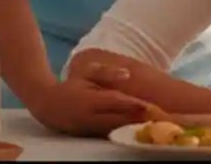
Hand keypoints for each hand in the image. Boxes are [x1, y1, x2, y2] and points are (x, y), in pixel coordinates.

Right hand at [26, 71, 156, 137]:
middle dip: (140, 120)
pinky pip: (113, 134)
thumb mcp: (86, 72)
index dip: (133, 105)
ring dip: (136, 128)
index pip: (115, 103)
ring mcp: (91, 130)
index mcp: (89, 101)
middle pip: (120, 120)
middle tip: (162, 117)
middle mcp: (90, 118)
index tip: (150, 105)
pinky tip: (142, 129)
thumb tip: (127, 74)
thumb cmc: (71, 85)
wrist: (48, 106)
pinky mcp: (92, 136)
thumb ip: (106, 72)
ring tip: (157, 124)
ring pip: (118, 130)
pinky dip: (127, 131)